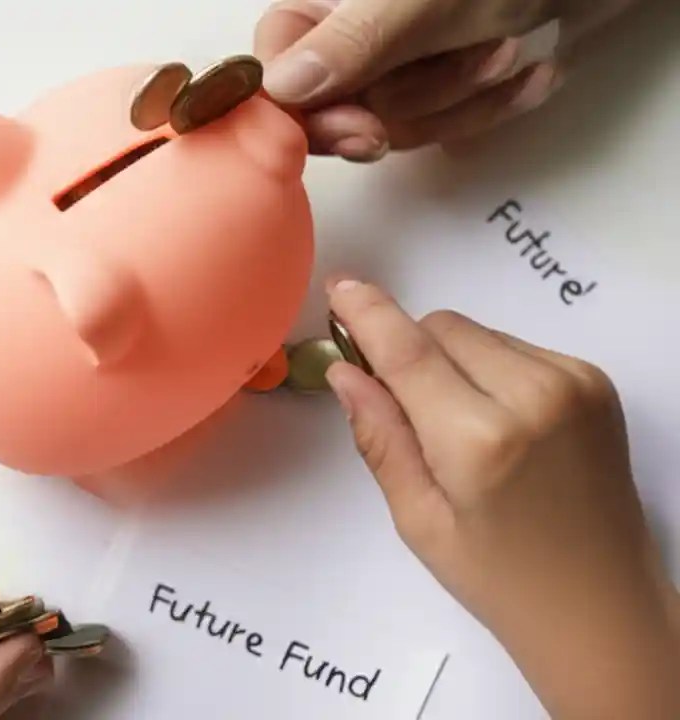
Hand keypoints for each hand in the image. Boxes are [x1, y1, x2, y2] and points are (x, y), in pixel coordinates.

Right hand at [253, 0, 640, 160]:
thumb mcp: (427, 0)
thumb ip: (355, 43)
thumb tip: (284, 90)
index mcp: (321, 3)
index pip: (275, 76)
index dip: (314, 116)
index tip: (364, 133)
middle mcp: (342, 31)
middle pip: (337, 110)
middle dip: (413, 101)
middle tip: (473, 61)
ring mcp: (387, 60)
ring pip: (388, 124)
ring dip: (461, 100)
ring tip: (510, 51)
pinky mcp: (431, 83)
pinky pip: (433, 126)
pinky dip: (486, 108)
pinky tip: (530, 75)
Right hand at [322, 277, 679, 718]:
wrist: (601, 605)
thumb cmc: (499, 577)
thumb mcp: (419, 520)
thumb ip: (380, 437)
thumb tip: (344, 372)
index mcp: (480, 439)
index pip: (408, 351)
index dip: (367, 313)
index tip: (338, 286)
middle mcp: (534, 395)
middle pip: (442, 328)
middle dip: (409, 351)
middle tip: (397, 403)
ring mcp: (573, 383)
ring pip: (479, 333)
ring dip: (450, 361)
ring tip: (455, 428)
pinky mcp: (595, 381)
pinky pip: (516, 347)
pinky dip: (491, 370)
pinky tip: (497, 425)